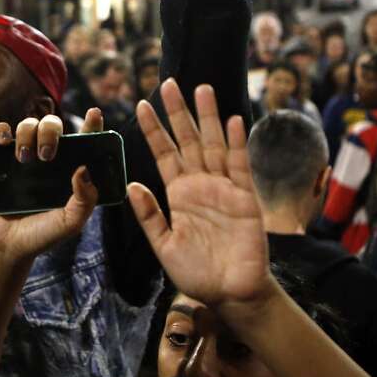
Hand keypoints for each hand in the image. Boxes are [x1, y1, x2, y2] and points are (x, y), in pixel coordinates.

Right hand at [0, 109, 101, 261]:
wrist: (7, 246)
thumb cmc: (42, 235)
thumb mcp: (70, 223)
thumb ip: (85, 200)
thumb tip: (84, 169)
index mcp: (70, 169)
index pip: (85, 140)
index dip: (92, 125)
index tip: (94, 114)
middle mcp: (49, 158)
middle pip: (53, 125)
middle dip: (51, 132)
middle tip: (46, 156)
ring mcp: (24, 156)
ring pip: (27, 124)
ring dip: (26, 133)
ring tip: (24, 159)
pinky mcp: (0, 159)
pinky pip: (1, 132)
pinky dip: (2, 131)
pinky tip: (4, 142)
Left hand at [127, 79, 270, 311]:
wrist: (229, 294)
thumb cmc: (197, 273)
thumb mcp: (164, 245)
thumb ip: (149, 216)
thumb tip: (131, 186)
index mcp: (179, 194)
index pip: (164, 154)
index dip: (154, 130)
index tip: (140, 105)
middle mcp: (201, 185)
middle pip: (188, 140)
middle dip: (179, 112)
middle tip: (169, 83)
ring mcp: (224, 188)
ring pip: (214, 145)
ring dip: (208, 117)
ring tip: (201, 88)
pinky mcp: (245, 198)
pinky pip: (240, 166)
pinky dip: (236, 143)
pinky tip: (232, 121)